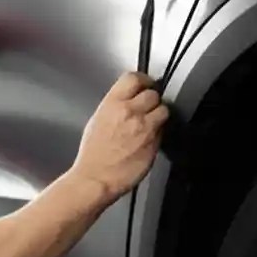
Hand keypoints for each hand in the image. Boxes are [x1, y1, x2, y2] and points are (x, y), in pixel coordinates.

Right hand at [72, 72, 168, 199]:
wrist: (97, 178)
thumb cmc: (93, 155)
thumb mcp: (97, 120)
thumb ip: (114, 107)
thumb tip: (126, 101)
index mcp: (112, 104)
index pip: (134, 78)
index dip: (143, 80)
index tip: (145, 83)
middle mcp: (130, 112)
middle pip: (152, 93)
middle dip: (151, 99)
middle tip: (147, 107)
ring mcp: (144, 127)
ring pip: (163, 110)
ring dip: (159, 114)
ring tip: (150, 123)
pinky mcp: (154, 142)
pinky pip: (163, 129)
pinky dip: (159, 131)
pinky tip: (147, 138)